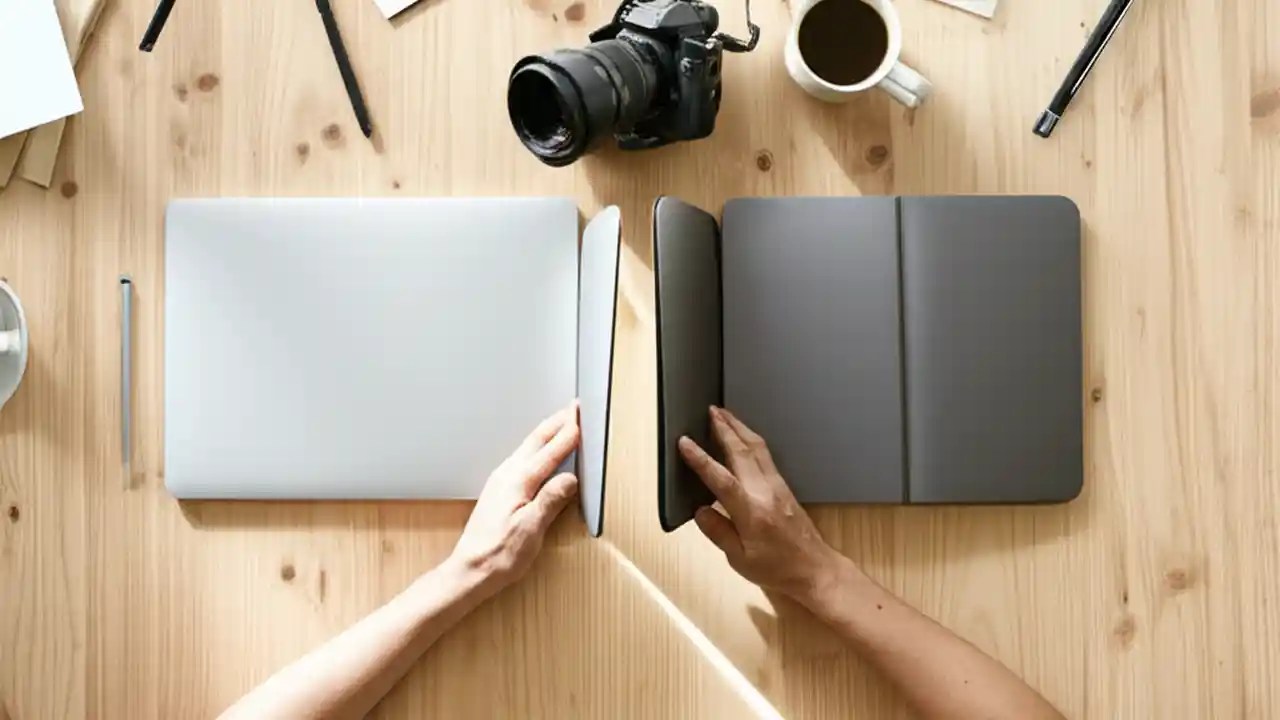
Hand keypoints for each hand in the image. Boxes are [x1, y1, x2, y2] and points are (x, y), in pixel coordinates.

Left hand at [449, 402, 580, 593]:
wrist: (470, 570)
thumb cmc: (499, 555)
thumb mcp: (531, 529)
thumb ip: (551, 500)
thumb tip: (571, 478)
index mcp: (518, 481)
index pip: (550, 450)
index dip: (569, 432)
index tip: (582, 416)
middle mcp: (507, 475)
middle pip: (537, 440)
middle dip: (558, 422)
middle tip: (575, 407)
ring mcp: (501, 481)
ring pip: (528, 447)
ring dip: (548, 432)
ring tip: (563, 422)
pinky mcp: (499, 490)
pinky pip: (523, 458)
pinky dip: (538, 447)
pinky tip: (542, 453)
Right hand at [679, 406, 845, 603]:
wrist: (814, 569)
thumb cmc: (776, 569)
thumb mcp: (739, 559)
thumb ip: (717, 532)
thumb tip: (699, 510)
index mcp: (751, 512)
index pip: (721, 479)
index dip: (701, 459)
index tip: (685, 443)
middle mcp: (765, 492)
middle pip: (742, 451)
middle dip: (725, 428)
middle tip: (710, 411)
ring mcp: (777, 486)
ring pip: (757, 448)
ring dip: (739, 428)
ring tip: (724, 414)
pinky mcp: (784, 486)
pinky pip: (765, 455)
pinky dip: (751, 440)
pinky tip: (743, 436)